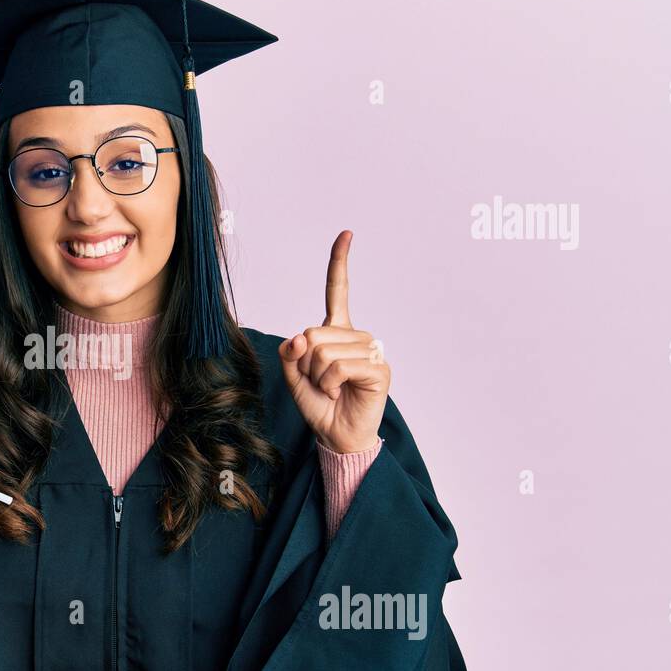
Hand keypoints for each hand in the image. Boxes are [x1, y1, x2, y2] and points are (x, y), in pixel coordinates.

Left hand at [279, 230, 389, 453]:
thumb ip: (291, 354)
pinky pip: (339, 366)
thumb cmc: (320, 406)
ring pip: (324, 351)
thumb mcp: (294, 378)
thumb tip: (299, 336)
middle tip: (318, 381)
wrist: (337, 436)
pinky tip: (342, 392)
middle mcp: (356, 336)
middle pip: (314, 333)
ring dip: (317, 376)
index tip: (346, 234)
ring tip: (331, 389)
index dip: (339, 263)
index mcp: (337, 332)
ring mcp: (370, 350)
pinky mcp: (379, 368)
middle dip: (304, 362)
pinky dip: (329, 383)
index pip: (337, 292)